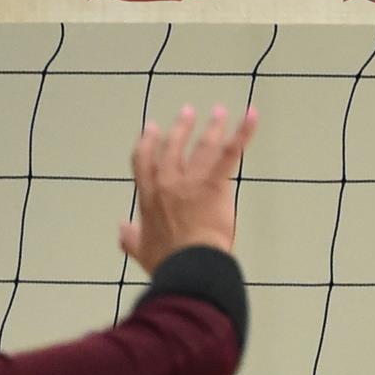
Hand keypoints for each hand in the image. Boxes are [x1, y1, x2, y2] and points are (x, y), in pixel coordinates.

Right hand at [118, 104, 256, 271]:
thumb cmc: (168, 260)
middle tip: (187, 111)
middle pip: (172, 146)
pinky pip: (231, 151)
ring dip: (212, 126)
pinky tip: (252, 115)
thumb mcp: (141, 249)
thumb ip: (130, 237)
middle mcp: (167, 182)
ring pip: (202, 145)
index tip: (151, 128)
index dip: (147, 143)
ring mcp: (190, 180)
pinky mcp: (214, 182)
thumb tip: (122, 228)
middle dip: (181, 127)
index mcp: (149, 196)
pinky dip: (243, 131)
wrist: (189, 263)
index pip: (144, 161)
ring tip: (220, 111)